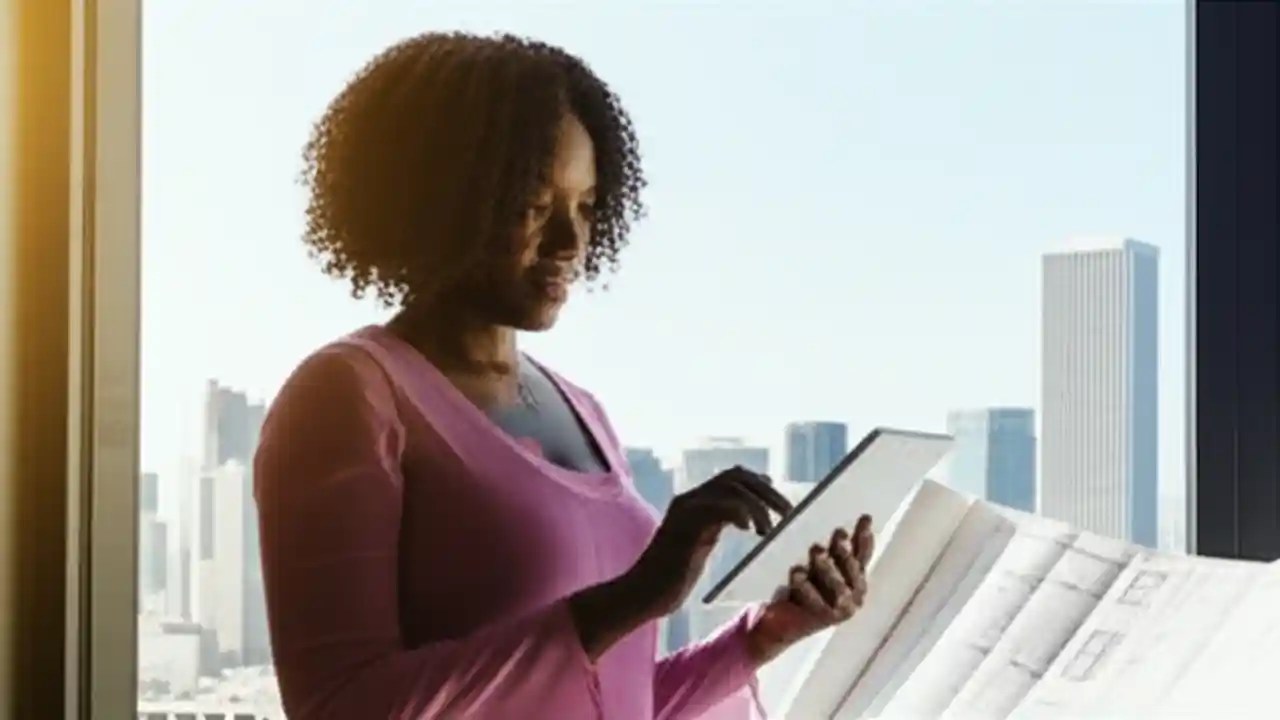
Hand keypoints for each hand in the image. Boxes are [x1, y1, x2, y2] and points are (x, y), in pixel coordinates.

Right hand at [568, 466, 792, 659]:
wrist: (641, 596)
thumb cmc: (670, 581)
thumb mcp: (700, 547)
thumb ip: (716, 529)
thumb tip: (749, 521)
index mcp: (694, 503)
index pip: (732, 477)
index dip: (760, 484)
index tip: (780, 504)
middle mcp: (689, 500)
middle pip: (736, 476)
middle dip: (767, 491)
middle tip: (788, 513)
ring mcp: (686, 510)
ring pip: (731, 487)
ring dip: (760, 504)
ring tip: (772, 527)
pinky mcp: (685, 525)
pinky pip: (720, 507)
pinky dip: (741, 514)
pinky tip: (752, 532)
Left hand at [746, 514, 874, 664]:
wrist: (783, 623)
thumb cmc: (807, 589)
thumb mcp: (824, 565)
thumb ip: (838, 549)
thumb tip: (860, 522)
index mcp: (857, 580)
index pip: (863, 556)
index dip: (864, 538)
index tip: (865, 518)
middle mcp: (856, 596)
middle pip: (851, 567)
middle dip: (844, 551)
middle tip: (838, 534)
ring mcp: (843, 609)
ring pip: (836, 581)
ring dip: (826, 565)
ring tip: (817, 549)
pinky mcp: (826, 618)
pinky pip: (814, 597)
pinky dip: (804, 584)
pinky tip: (796, 574)